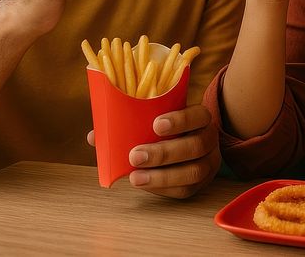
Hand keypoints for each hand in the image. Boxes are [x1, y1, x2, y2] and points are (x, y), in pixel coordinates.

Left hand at [89, 104, 220, 197]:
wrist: (185, 148)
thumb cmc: (163, 131)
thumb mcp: (152, 120)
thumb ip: (129, 123)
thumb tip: (95, 136)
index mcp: (200, 119)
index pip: (198, 116)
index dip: (180, 120)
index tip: (156, 125)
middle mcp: (209, 139)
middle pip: (196, 146)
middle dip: (164, 153)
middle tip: (135, 155)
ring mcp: (208, 163)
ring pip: (193, 172)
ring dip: (162, 176)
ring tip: (135, 178)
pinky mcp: (200, 184)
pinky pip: (185, 190)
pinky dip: (162, 188)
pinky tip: (144, 184)